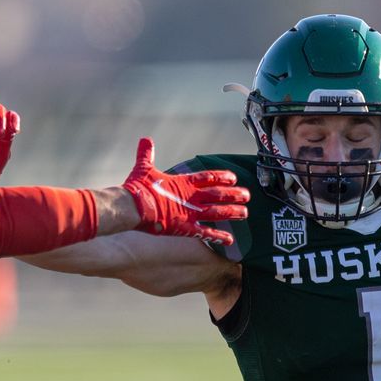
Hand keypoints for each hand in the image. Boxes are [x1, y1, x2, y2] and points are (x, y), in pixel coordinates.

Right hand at [121, 138, 248, 244]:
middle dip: (233, 195)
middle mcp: (191, 197)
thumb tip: (145, 140)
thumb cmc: (137, 188)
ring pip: (217, 212)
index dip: (221, 177)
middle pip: (218, 194)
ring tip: (245, 213)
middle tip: (247, 196)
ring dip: (232, 212)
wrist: (132, 206)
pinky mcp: (185, 228)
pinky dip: (218, 237)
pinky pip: (205, 233)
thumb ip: (146, 154)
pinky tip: (230, 240)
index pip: (207, 177)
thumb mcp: (143, 168)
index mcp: (183, 182)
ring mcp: (190, 213)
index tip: (233, 177)